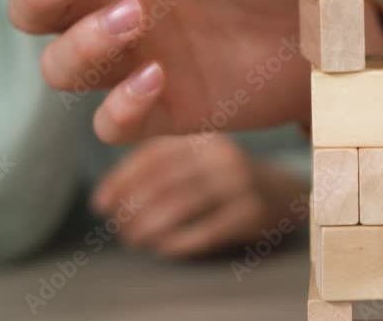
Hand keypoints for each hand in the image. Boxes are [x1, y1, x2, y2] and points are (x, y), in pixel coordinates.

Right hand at [10, 0, 312, 142]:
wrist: (331, 28)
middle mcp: (119, 5)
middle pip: (34, 7)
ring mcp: (137, 59)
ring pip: (60, 67)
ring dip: (80, 44)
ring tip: (136, 15)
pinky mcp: (164, 108)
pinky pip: (110, 124)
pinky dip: (119, 106)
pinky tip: (159, 77)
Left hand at [92, 135, 307, 257]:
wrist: (282, 192)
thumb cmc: (222, 177)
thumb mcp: (196, 158)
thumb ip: (156, 168)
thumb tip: (105, 200)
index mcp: (202, 134)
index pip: (152, 155)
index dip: (120, 180)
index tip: (100, 204)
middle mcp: (222, 153)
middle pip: (164, 181)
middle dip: (133, 208)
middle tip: (119, 228)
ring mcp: (240, 182)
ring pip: (182, 205)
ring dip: (150, 227)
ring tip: (134, 240)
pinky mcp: (253, 212)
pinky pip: (208, 229)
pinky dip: (179, 242)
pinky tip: (163, 248)